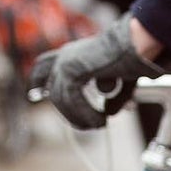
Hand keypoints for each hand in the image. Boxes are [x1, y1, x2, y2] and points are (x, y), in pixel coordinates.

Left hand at [28, 17, 162, 129]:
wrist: (135, 44)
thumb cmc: (131, 57)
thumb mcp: (118, 81)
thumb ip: (111, 97)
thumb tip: (107, 113)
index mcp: (71, 52)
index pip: (43, 66)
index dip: (37, 81)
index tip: (34, 96)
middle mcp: (64, 56)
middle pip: (55, 92)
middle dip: (69, 113)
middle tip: (88, 126)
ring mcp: (65, 63)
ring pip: (63, 101)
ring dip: (81, 117)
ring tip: (99, 125)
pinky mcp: (72, 71)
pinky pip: (73, 101)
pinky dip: (87, 114)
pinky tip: (101, 121)